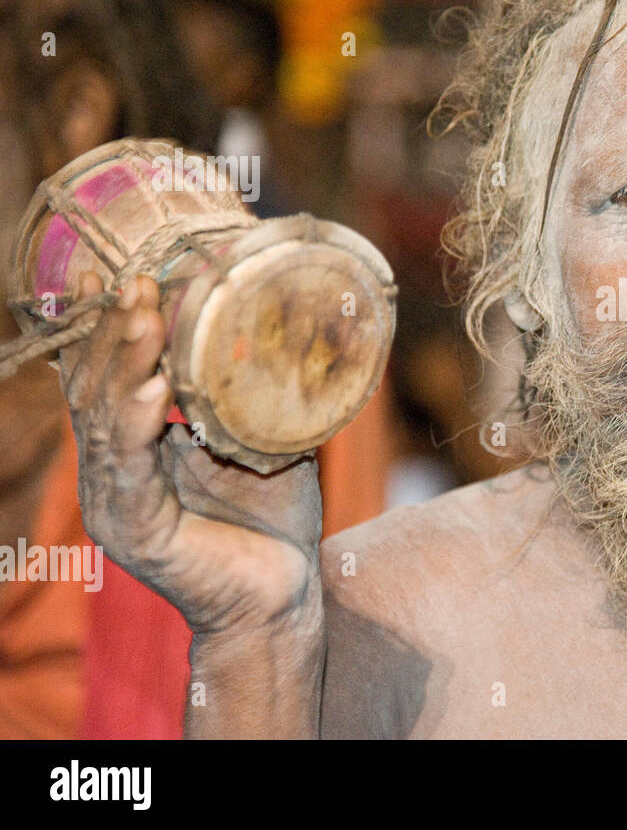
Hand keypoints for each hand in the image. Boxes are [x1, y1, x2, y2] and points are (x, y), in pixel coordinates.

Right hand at [60, 272, 322, 633]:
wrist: (282, 597)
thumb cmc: (272, 524)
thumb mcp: (263, 446)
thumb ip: (252, 401)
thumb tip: (280, 334)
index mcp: (135, 453)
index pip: (108, 380)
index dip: (112, 330)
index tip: (125, 275)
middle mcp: (114, 475)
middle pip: (98, 390)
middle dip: (116, 333)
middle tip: (137, 282)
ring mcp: (118, 504)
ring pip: (106, 421)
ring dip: (125, 365)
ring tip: (143, 317)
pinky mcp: (138, 532)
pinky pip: (131, 469)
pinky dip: (138, 426)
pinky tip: (152, 392)